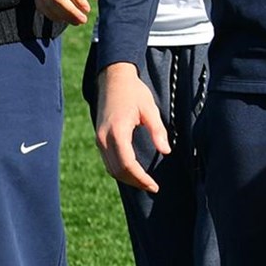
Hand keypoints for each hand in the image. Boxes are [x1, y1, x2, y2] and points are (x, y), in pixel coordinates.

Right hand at [93, 63, 166, 192]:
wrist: (113, 78)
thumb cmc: (134, 92)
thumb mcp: (150, 109)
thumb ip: (157, 130)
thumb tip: (166, 151)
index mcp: (117, 131)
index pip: (127, 164)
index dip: (141, 178)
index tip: (154, 185)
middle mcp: (104, 138)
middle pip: (118, 170)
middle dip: (135, 182)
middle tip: (152, 187)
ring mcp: (99, 138)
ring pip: (111, 168)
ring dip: (127, 178)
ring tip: (144, 183)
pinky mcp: (100, 138)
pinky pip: (108, 161)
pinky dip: (120, 170)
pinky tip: (133, 172)